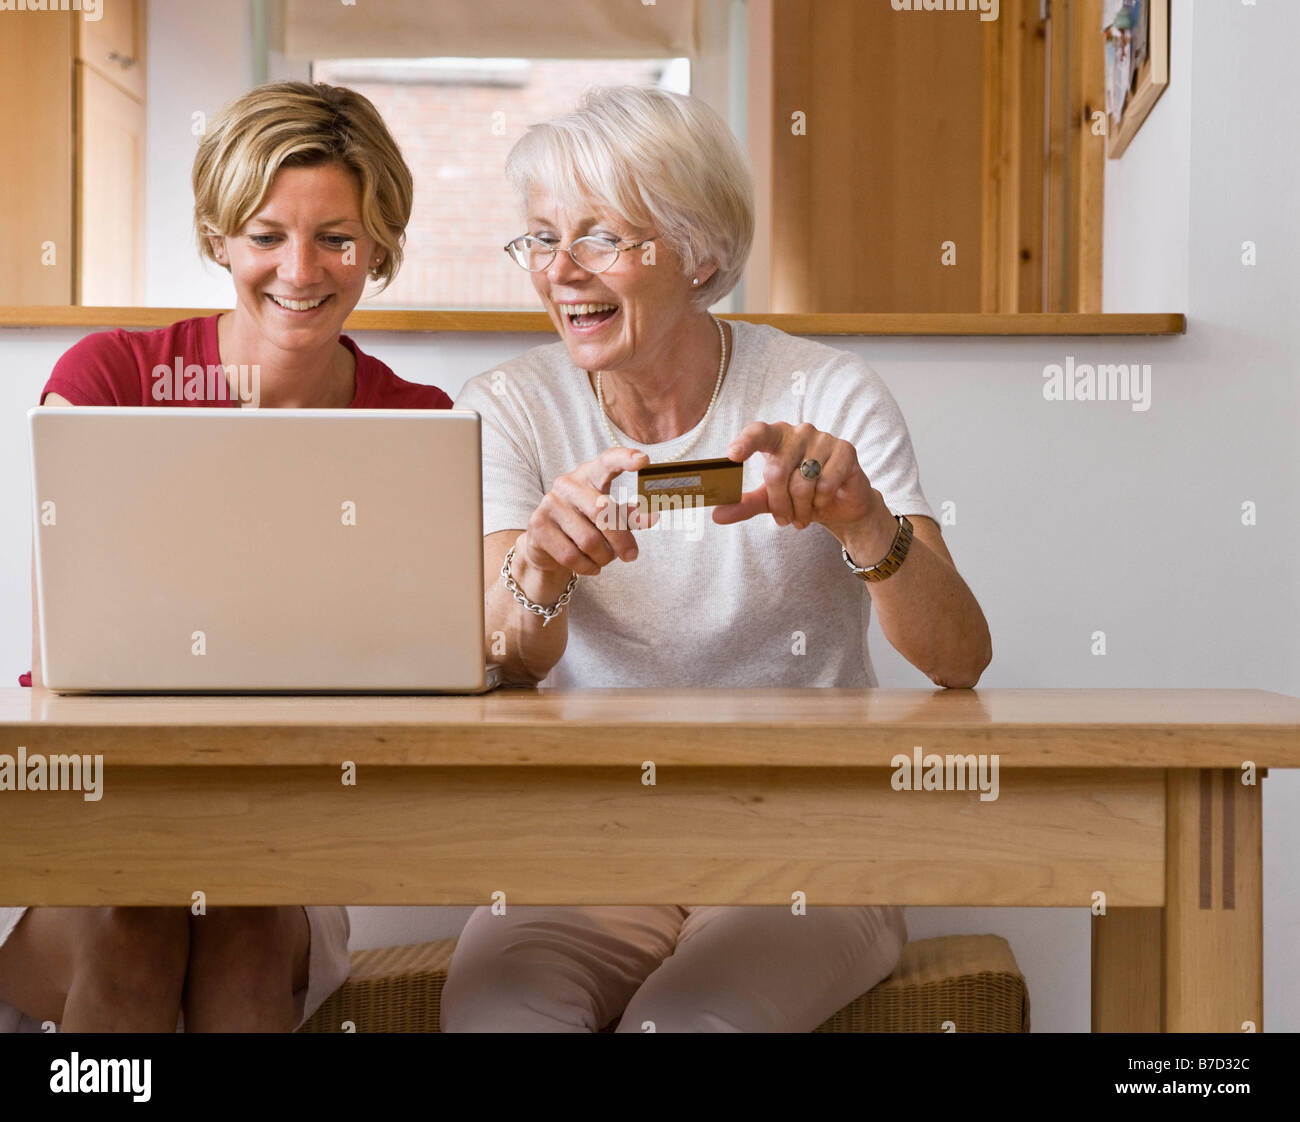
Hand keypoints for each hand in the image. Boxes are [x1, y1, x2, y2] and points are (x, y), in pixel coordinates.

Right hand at [518, 447, 657, 576]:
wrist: (547, 544)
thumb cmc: (585, 525)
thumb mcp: (609, 517)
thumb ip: (628, 516)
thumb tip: (652, 517)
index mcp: (589, 475)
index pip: (608, 462)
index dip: (625, 459)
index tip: (644, 460)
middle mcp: (567, 484)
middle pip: (602, 513)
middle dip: (621, 540)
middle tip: (632, 556)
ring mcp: (550, 503)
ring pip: (589, 540)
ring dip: (604, 557)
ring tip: (604, 558)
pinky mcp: (537, 525)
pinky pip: (571, 555)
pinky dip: (587, 567)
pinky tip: (591, 566)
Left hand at [713, 421, 877, 535]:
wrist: (841, 505)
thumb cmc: (801, 496)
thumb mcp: (769, 500)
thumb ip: (744, 503)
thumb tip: (717, 514)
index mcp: (776, 437)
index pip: (757, 432)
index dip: (745, 442)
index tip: (732, 455)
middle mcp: (799, 432)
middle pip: (777, 471)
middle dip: (779, 504)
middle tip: (785, 520)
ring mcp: (823, 439)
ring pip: (802, 482)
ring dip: (800, 508)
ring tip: (803, 515)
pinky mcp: (845, 450)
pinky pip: (825, 483)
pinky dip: (821, 501)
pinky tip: (823, 502)